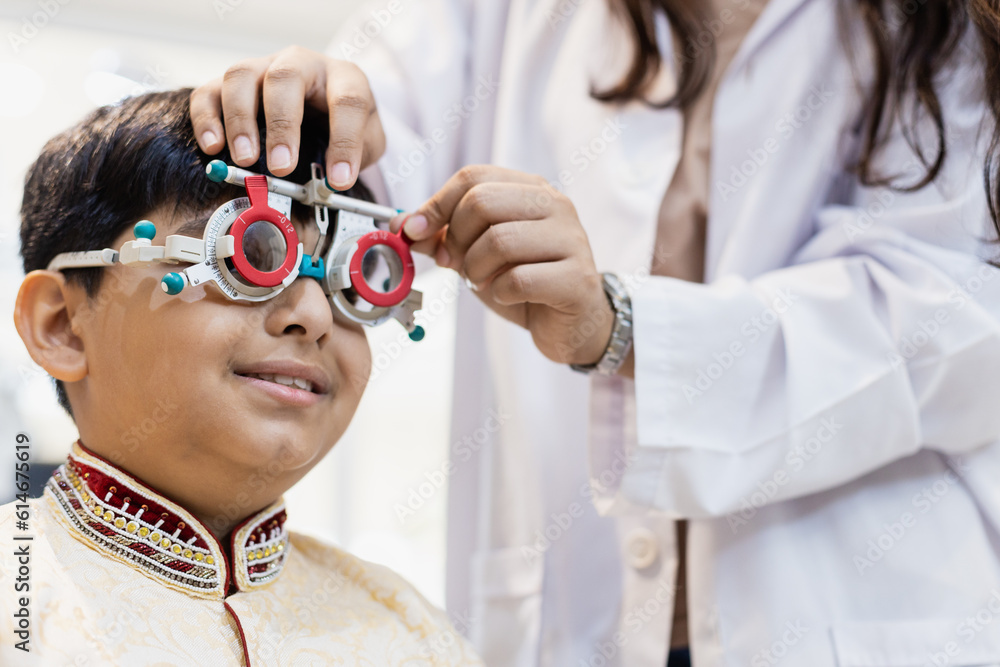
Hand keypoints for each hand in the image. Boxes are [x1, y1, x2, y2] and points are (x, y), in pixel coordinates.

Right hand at [190, 46, 385, 187]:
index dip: (345, 141)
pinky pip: (209, 91)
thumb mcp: (367, 139)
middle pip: (285, 78)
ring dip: (240, 120)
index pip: (348, 101)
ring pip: (241, 76)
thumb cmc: (344, 121)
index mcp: (343, 77)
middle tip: (281, 167)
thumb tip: (333, 182)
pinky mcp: (232, 83)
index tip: (338, 179)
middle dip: (282, 125)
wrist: (322, 102)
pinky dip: (207, 118)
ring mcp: (263, 67)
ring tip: (245, 159)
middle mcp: (301, 63)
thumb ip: (358, 156)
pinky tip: (213, 147)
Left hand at [393, 165, 614, 366]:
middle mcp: (555, 205)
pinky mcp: (577, 278)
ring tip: (483, 282)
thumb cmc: (525, 284)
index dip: (436, 205)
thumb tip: (402, 225)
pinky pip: (519, 279)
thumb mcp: (477, 255)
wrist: (571, 324)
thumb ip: (443, 237)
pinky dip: (499, 292)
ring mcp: (571, 239)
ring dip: (476, 269)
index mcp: (531, 189)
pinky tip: (506, 295)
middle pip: (482, 202)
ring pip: (499, 240)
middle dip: (455, 239)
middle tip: (454, 265)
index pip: (473, 177)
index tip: (415, 232)